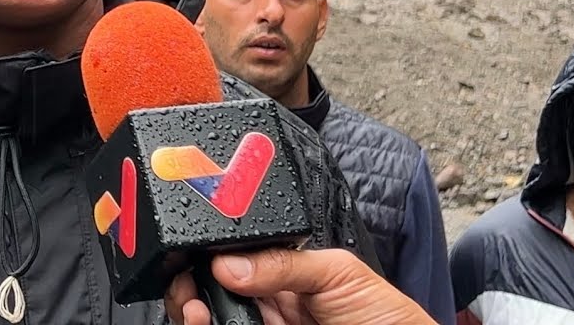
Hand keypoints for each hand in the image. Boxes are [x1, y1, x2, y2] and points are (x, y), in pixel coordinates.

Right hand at [164, 248, 432, 324]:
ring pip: (210, 318)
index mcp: (278, 275)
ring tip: (196, 310)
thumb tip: (228, 260)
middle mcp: (263, 305)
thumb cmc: (386, 317)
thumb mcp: (338, 273)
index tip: (190, 256)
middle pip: (208, 292)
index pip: (228, 259)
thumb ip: (284, 260)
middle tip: (187, 288)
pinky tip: (204, 320)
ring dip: (193, 311)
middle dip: (188, 286)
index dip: (204, 256)